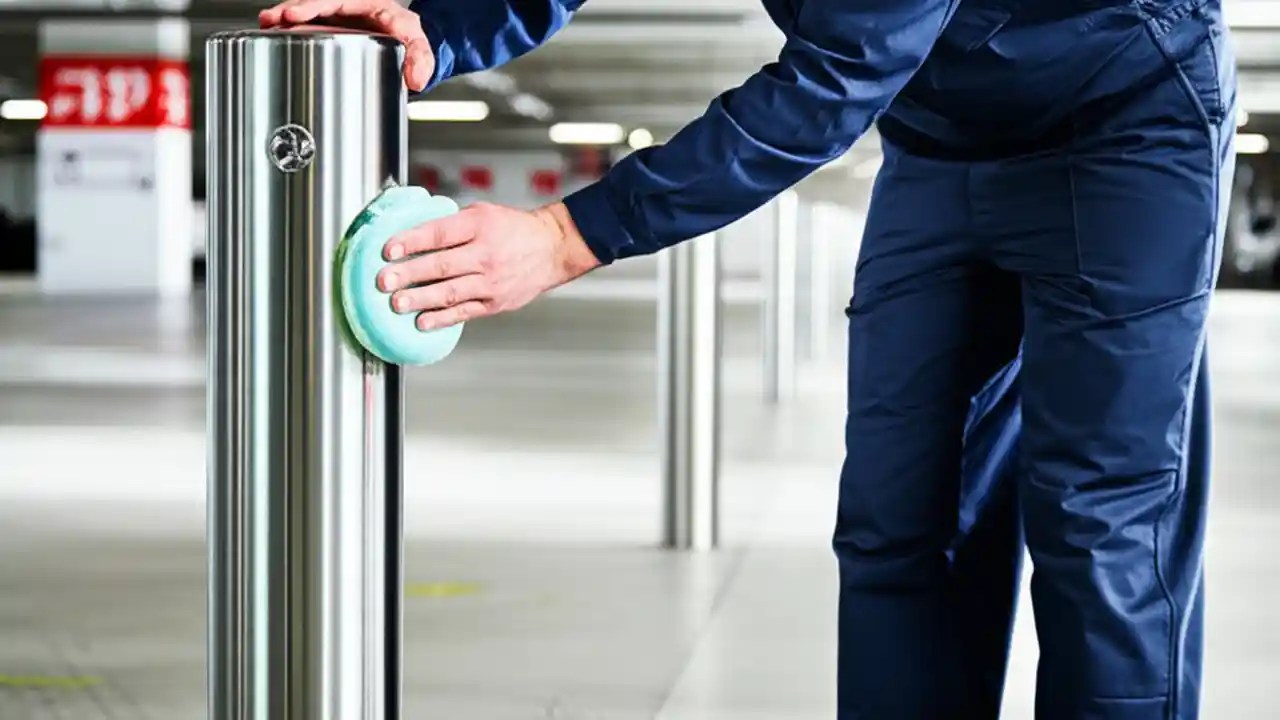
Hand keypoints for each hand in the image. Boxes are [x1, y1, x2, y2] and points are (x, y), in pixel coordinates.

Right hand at [259, 0, 433, 90]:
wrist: (411, 46)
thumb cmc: (413, 40)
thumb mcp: (421, 48)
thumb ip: (421, 61)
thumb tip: (416, 78)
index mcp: (369, 5)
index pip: (336, 0)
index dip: (313, 6)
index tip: (296, 13)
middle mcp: (349, 8)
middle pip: (316, 4)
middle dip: (292, 10)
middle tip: (274, 18)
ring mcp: (338, 18)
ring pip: (308, 14)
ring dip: (285, 18)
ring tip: (266, 23)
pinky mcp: (331, 30)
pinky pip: (309, 26)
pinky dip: (291, 29)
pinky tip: (273, 34)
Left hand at [378, 202, 601, 329]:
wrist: (552, 249)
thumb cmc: (512, 229)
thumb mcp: (483, 213)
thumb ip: (450, 224)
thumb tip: (411, 234)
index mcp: (479, 225)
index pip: (440, 232)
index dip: (412, 241)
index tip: (388, 249)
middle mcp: (486, 253)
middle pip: (442, 265)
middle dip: (409, 273)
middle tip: (382, 280)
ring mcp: (491, 281)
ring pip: (451, 292)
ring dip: (420, 299)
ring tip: (396, 303)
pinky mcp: (495, 303)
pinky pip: (465, 312)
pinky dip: (442, 318)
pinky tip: (422, 322)